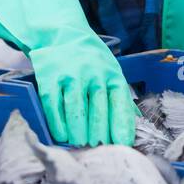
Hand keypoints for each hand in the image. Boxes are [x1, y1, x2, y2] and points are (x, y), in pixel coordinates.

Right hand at [0, 0, 135, 146]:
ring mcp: (70, 74)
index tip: (121, 144)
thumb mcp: (111, 72)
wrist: (61, 34)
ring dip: (78, 130)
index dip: (120, 125)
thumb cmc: (91, 60)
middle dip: (99, 132)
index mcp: (111, 73)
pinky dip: (57, 122)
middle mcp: (92, 72)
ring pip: (75, 107)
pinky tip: (61, 135)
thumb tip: (134, 127)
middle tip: (98, 149)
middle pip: (97, 108)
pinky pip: (53, 104)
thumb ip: (121, 98)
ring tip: (81, 145)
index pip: (119, 102)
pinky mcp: (49, 76)